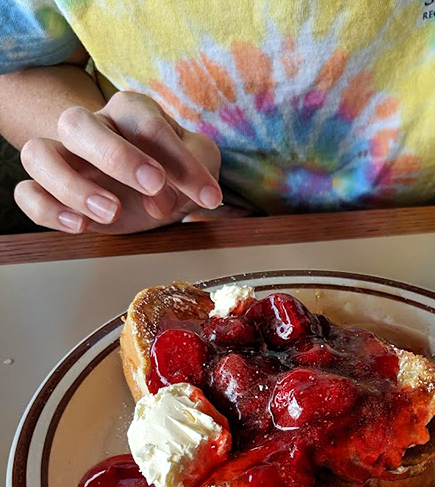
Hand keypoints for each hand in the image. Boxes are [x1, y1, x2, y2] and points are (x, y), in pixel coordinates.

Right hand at [14, 91, 224, 233]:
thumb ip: (198, 170)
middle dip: (115, 156)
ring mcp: (66, 157)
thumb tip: (186, 195)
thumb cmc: (175, 173)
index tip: (206, 195)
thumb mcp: (201, 165)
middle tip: (153, 187)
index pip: (146, 125)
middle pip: (76, 123)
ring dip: (71, 186)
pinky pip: (27, 193)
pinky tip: (81, 226)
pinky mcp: (53, 191)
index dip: (177, 160)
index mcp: (132, 111)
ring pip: (38, 154)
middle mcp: (93, 126)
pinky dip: (47, 210)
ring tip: (110, 213)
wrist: (156, 193)